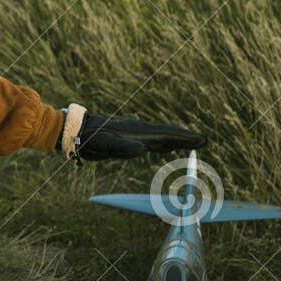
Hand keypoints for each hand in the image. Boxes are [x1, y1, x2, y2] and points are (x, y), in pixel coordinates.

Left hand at [60, 103, 204, 162]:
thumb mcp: (104, 145)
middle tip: (204, 140)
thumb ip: (122, 147)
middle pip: (167, 134)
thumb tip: (142, 149)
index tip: (201, 139)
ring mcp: (134, 133)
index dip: (184, 138)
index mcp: (137, 132)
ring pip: (161, 136)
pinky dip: (163, 142)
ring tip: (192, 141)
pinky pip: (151, 140)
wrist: (75, 131)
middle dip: (185, 137)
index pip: (166, 135)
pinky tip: (166, 145)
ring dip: (177, 139)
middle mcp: (138, 130)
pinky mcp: (128, 137)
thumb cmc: (89, 139)